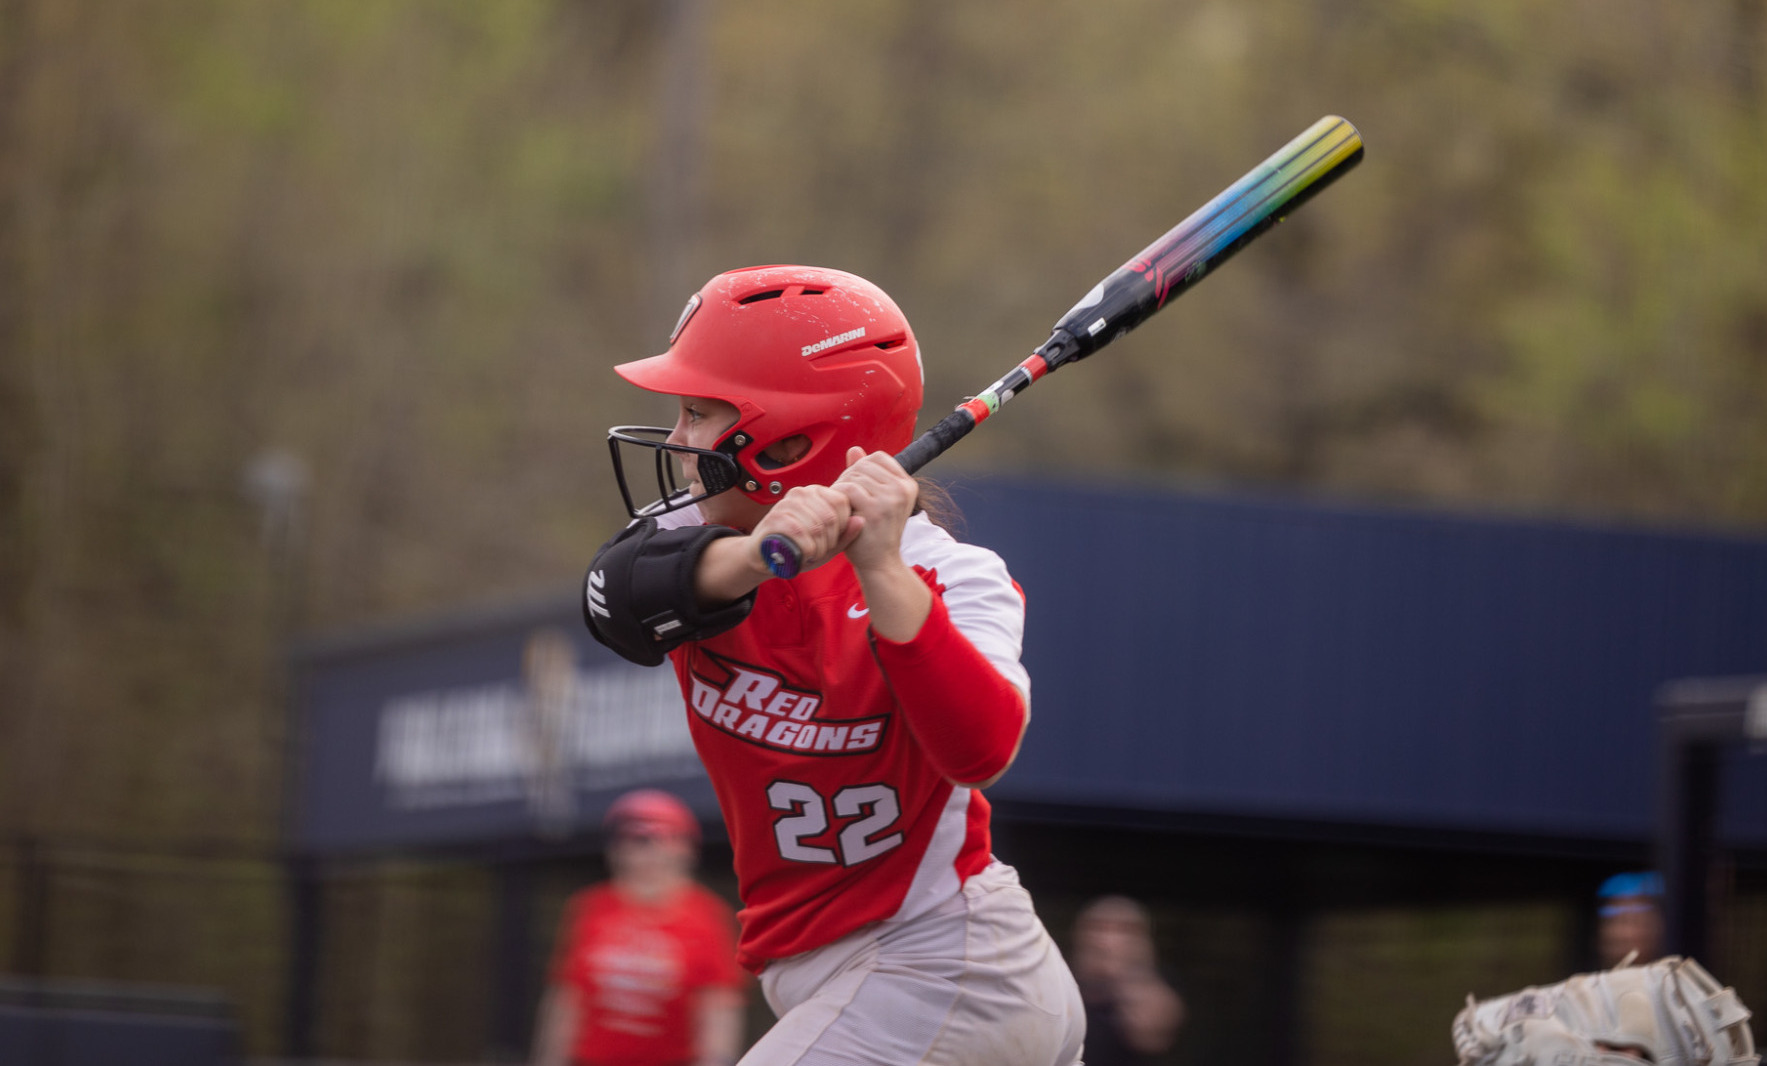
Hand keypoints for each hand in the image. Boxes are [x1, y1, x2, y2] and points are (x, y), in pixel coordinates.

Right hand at [747, 484, 859, 574]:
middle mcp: (801, 493)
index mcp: (816, 493)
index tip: (833, 540)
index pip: (841, 501)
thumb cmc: (800, 548)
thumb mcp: (829, 544)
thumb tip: (861, 520)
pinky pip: (800, 534)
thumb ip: (846, 534)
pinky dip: (806, 550)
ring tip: (811, 553)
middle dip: (830, 540)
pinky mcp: (774, 518)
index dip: (843, 526)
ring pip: (816, 526)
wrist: (766, 557)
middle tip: (821, 550)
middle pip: (830, 516)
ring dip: (817, 547)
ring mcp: (786, 504)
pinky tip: (802, 554)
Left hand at [833, 447, 916, 573]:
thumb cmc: (874, 532)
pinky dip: (837, 498)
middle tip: (844, 499)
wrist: (879, 563)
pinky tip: (840, 511)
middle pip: (863, 465)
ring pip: (853, 476)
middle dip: (847, 478)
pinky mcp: (876, 509)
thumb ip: (866, 475)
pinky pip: (847, 489)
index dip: (860, 467)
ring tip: (843, 507)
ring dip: (841, 489)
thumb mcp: (876, 500)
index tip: (855, 486)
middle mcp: (903, 488)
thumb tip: (854, 449)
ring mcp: (891, 498)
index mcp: (907, 484)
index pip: (878, 457)